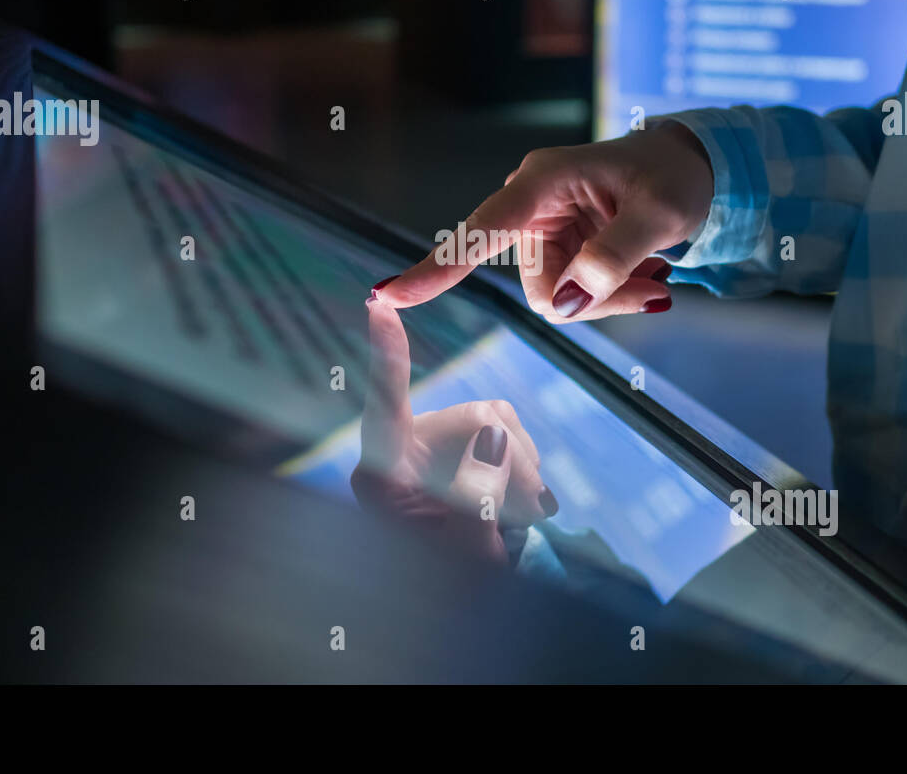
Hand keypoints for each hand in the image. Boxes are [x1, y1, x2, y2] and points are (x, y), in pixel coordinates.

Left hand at [352, 296, 557, 563]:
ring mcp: (434, 439)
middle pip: (472, 418)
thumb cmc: (454, 580)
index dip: (385, 359)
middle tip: (527, 513)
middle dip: (511, 463)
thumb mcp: (468, 549)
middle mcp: (403, 447)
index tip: (379, 306)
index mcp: (384, 476)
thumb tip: (496, 434)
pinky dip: (525, 462)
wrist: (468, 602)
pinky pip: (509, 426)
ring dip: (522, 467)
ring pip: (496, 419)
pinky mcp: (465, 438)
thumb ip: (479, 496)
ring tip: (520, 516)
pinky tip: (522, 500)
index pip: (384, 409)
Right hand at [373, 121, 712, 321]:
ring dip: (609, 300)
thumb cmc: (674, 178)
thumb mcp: (661, 214)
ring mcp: (540, 231)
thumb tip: (568, 303)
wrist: (689, 171)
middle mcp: (530, 206)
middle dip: (598, 300)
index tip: (386, 294)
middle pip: (543, 289)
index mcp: (542, 182)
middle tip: (654, 288)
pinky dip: (610, 296)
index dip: (435, 267)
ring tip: (653, 273)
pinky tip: (643, 271)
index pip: (480, 231)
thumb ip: (614, 257)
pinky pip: (572, 297)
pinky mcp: (553, 249)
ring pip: (559, 301)